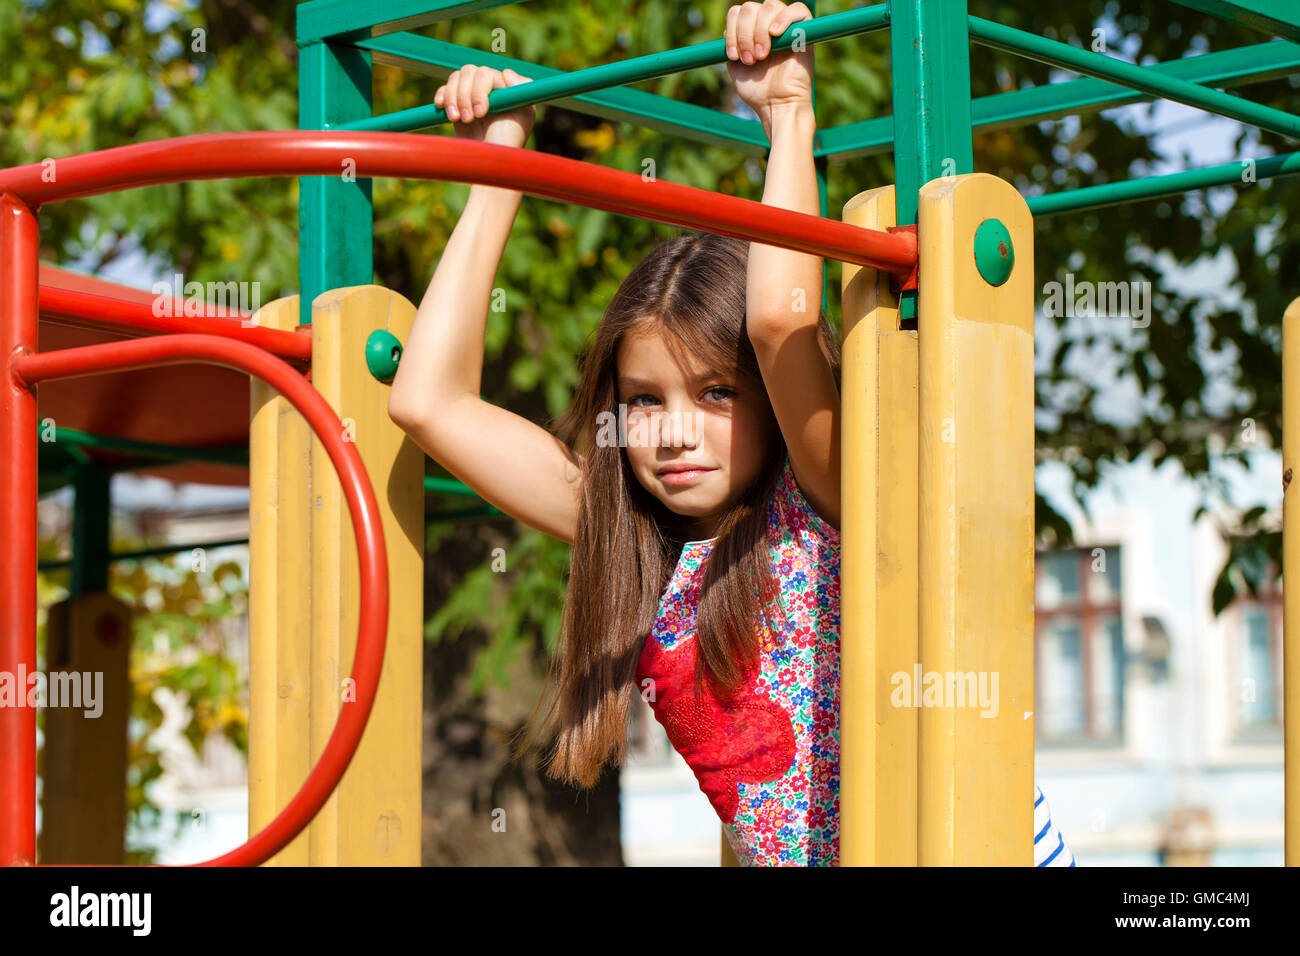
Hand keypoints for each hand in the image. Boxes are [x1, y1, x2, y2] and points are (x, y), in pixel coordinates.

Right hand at [434, 65, 534, 147]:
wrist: (489, 161)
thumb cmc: (509, 141)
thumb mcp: (523, 115)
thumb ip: (522, 89)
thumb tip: (506, 72)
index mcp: (505, 87)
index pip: (486, 74)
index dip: (480, 91)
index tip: (481, 114)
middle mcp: (488, 87)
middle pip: (469, 72)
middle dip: (465, 96)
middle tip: (468, 120)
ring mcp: (472, 93)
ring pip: (456, 78)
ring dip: (452, 98)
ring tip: (457, 120)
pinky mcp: (457, 103)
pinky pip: (445, 89)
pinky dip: (442, 95)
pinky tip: (442, 107)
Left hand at [724, 0, 813, 130]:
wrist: (777, 107)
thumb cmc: (759, 92)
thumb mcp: (736, 68)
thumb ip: (732, 47)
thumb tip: (727, 31)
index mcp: (752, 31)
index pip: (737, 12)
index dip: (732, 31)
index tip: (733, 56)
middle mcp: (769, 25)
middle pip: (750, 7)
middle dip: (744, 34)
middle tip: (750, 59)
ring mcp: (787, 27)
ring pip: (769, 6)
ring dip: (760, 31)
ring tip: (762, 56)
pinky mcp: (806, 31)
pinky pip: (798, 9)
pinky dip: (784, 18)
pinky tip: (775, 33)